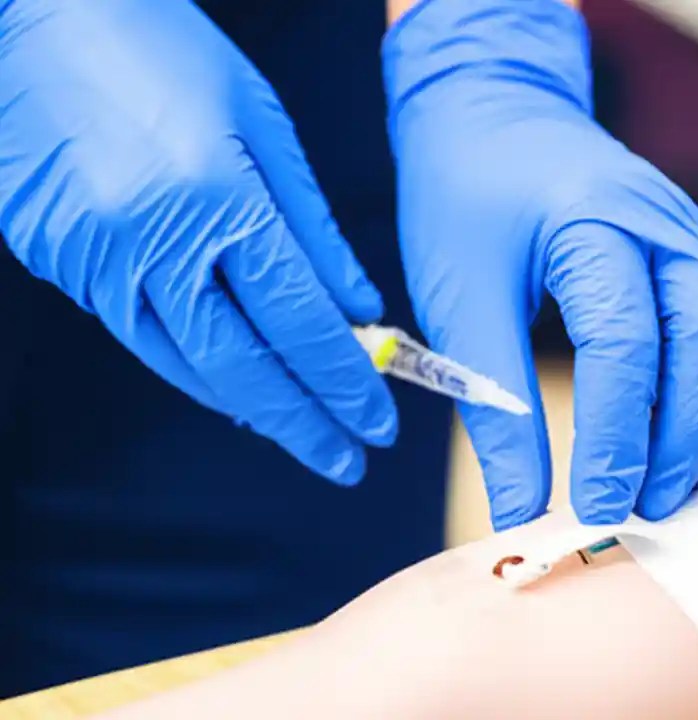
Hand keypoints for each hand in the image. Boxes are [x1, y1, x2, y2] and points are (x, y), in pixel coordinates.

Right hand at [0, 0, 396, 484]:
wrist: (48, 13)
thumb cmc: (170, 52)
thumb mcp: (264, 128)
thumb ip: (314, 232)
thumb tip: (361, 311)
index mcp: (215, 197)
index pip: (299, 320)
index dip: (344, 381)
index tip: (378, 424)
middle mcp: (147, 239)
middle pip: (240, 367)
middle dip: (301, 424)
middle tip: (345, 462)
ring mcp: (90, 254)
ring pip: (180, 363)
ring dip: (246, 406)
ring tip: (299, 431)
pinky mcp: (52, 256)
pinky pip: (133, 330)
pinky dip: (189, 363)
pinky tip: (228, 377)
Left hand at [384, 0, 697, 527]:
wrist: (496, 111)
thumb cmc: (467, 194)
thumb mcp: (459, 296)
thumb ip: (495, 404)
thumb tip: (520, 507)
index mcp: (595, 220)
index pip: (625, 342)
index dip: (616, 436)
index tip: (595, 508)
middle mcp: (663, 225)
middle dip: (682, 435)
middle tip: (645, 509)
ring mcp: (690, 236)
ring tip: (664, 489)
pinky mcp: (694, 256)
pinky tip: (676, 440)